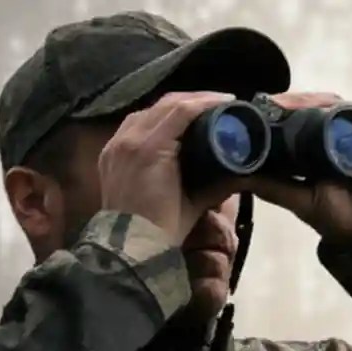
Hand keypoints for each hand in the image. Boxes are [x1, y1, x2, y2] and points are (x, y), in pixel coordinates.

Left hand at [99, 91, 243, 246]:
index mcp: (151, 149)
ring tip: (196, 110)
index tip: (230, 100)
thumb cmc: (165, 228)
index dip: (208, 101)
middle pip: (165, 104)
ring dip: (173, 107)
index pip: (182, 110)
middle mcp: (129, 139)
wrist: (128, 248)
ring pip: (147, 111)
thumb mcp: (197, 202)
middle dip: (194, 100)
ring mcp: (115, 144)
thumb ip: (219, 180)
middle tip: (218, 102)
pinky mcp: (109, 152)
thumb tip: (242, 166)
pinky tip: (168, 125)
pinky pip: (132, 124)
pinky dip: (153, 120)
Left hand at [245, 92, 351, 242]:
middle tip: (266, 103)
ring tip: (289, 105)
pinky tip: (327, 113)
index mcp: (315, 144)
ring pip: (334, 106)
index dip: (275, 112)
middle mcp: (337, 132)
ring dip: (311, 103)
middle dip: (290, 102)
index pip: (294, 118)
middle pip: (312, 106)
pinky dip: (344, 115)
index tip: (251, 109)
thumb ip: (271, 186)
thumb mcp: (299, 199)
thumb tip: (236, 175)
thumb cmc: (340, 214)